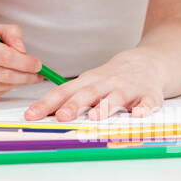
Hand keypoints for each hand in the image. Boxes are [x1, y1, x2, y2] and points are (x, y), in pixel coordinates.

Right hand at [0, 23, 45, 102]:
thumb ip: (10, 32)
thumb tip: (23, 50)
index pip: (3, 56)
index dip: (25, 62)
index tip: (37, 64)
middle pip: (4, 74)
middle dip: (26, 76)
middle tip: (37, 74)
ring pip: (0, 87)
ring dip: (18, 83)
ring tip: (25, 77)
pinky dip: (4, 89)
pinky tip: (6, 82)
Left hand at [23, 49, 164, 121]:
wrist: (147, 62)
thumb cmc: (110, 78)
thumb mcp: (88, 84)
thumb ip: (69, 98)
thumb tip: (40, 114)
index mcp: (88, 82)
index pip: (63, 92)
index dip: (47, 103)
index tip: (31, 116)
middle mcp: (106, 83)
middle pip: (87, 94)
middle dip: (74, 105)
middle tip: (61, 117)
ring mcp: (128, 89)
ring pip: (115, 97)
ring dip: (105, 107)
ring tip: (95, 117)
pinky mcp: (149, 95)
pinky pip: (147, 102)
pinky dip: (144, 109)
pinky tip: (138, 116)